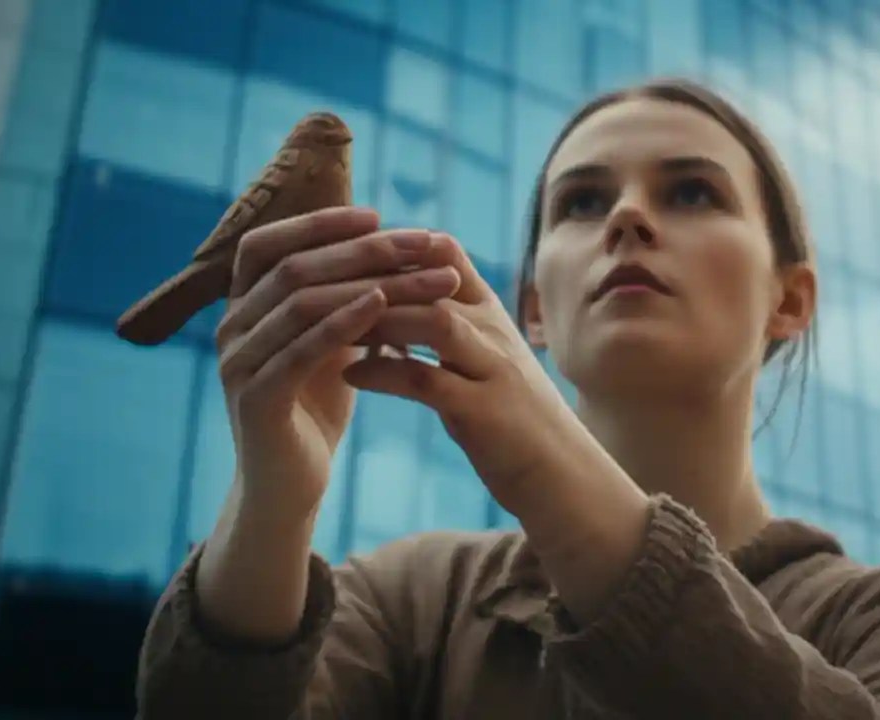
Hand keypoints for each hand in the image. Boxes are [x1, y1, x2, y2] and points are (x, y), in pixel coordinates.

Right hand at [216, 207, 462, 517]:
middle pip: (293, 267)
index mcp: (242, 306)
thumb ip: (343, 297)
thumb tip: (386, 243)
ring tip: (427, 277)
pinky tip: (381, 305)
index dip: (317, 223)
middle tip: (421, 241)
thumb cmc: (315, 406)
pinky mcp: (254, 399)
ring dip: (370, 282)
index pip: (268, 243)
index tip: (376, 213)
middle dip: (363, 249)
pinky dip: (341, 322)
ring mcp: (237, 362)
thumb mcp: (331, 342)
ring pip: (300, 303)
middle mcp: (231, 327)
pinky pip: (298, 349)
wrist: (289, 485)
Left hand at [341, 236, 579, 514]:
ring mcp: (492, 368)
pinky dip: (382, 373)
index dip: (393, 244)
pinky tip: (349, 375)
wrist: (564, 476)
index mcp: (492, 315)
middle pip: (429, 279)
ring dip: (376, 320)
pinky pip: (424, 380)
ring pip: (431, 319)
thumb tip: (390, 309)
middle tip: (315, 285)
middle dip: (371, 279)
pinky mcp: (484, 411)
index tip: (344, 254)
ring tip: (327, 327)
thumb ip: (449, 332)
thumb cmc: (516, 421)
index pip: (445, 253)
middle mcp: (494, 331)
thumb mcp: (486, 364)